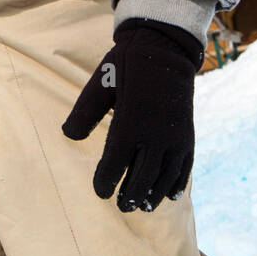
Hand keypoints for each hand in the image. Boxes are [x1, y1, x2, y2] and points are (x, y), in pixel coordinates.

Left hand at [62, 19, 203, 212]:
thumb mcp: (101, 84)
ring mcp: (175, 137)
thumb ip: (84, 112)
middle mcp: (155, 135)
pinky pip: (184, 167)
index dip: (106, 182)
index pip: (115, 164)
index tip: (100, 192)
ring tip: (143, 206)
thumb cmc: (126, 65)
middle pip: (142, 177)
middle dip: (130, 195)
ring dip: (153, 195)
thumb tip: (68, 136)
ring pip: (165, 177)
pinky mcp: (188, 134)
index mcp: (130, 123)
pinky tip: (169, 195)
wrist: (165, 49)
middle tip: (122, 206)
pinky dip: (177, 183)